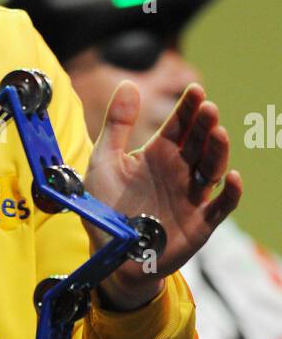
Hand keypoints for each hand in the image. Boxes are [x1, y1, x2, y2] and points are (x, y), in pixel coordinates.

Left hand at [84, 82, 242, 310]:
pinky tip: (233, 178)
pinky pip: (221, 206)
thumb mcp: (104, 163)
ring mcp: (191, 195)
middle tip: (207, 108)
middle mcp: (179, 171)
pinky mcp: (200, 222)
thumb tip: (128, 83)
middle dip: (204, 124)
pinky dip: (231, 193)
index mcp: (158, 154)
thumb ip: (116, 126)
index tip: (195, 90)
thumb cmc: (105, 209)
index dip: (188, 108)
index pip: (179, 125)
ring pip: (213, 168)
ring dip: (218, 151)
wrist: (110, 255)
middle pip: (198, 143)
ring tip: (217, 133)